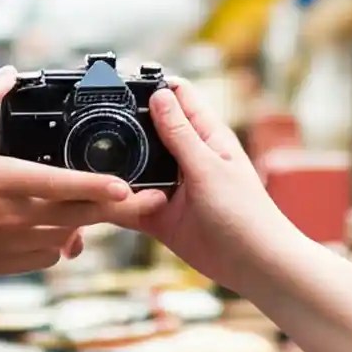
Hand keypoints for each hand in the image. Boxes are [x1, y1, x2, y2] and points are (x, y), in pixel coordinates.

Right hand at [0, 66, 159, 278]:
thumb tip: (9, 72)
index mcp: (5, 182)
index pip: (63, 185)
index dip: (100, 186)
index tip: (128, 185)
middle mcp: (15, 217)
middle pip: (81, 216)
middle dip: (120, 209)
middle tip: (151, 200)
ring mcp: (11, 244)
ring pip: (68, 237)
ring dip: (92, 224)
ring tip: (114, 209)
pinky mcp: (4, 263)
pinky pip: (47, 256)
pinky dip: (62, 243)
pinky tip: (65, 230)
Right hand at [115, 79, 294, 291]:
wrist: (256, 268)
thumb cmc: (247, 215)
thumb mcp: (209, 169)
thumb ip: (180, 135)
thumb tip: (160, 94)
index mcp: (206, 136)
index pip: (177, 97)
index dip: (152, 86)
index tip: (121, 83)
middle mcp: (186, 158)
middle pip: (148, 131)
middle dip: (125, 128)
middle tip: (94, 127)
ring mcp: (172, 187)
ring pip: (135, 169)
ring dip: (119, 169)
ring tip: (95, 167)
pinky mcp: (160, 216)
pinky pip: (131, 205)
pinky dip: (117, 203)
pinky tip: (100, 201)